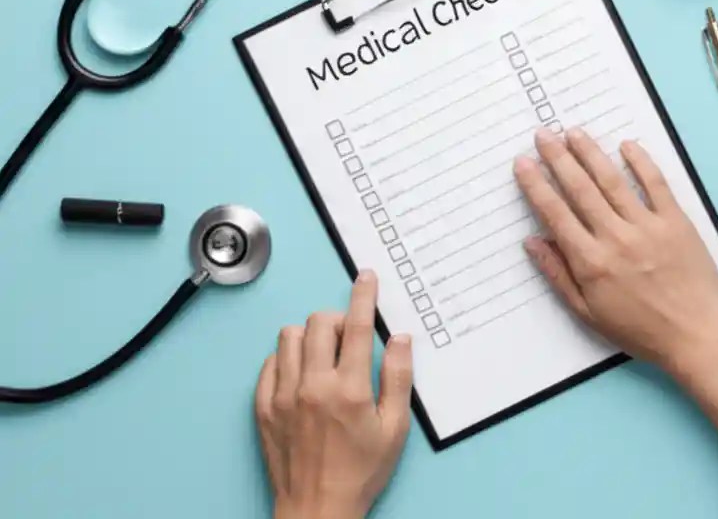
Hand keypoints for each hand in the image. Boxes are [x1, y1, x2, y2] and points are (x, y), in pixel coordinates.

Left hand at [255, 271, 413, 518]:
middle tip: (349, 335)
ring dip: (310, 336)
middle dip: (337, 318)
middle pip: (318, 323)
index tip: (365, 278)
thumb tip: (399, 339)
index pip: (356, 326)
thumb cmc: (361, 471)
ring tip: (325, 354)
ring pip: (289, 338)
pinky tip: (302, 373)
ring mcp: (282, 396)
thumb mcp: (394, 428)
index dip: (363, 296)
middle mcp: (312, 386)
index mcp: (348, 389)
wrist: (318, 508)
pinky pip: (269, 364)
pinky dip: (287, 359)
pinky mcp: (263, 408)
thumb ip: (397, 378)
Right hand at [514, 128, 717, 458]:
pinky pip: (656, 184)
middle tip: (543, 135)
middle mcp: (615, 238)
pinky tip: (627, 145)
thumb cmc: (640, 331)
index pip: (555, 214)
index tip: (523, 163)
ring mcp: (647, 226)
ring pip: (613, 180)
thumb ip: (559, 275)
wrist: (695, 335)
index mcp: (591, 262)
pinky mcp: (676, 221)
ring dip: (591, 153)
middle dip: (558, 158)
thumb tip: (532, 242)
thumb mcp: (589, 314)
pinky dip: (641, 162)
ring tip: (574, 132)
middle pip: (580, 189)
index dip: (536, 186)